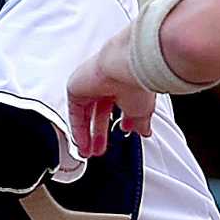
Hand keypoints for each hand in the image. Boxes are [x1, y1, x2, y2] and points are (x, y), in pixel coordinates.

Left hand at [66, 30, 155, 158]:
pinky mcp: (76, 88)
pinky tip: (82, 143)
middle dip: (100, 134)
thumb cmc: (138, 79)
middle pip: (100, 113)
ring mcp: (90, 85)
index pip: (121, 106)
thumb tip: (144, 131)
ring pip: (86, 114)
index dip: (122, 122)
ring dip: (87, 136)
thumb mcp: (143, 109)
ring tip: (88, 153)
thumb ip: (141, 122)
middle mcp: (107, 83)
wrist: (124, 66)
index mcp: (125, 83)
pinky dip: (78, 130)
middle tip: (99, 150)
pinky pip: (75, 114)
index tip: (123, 133)